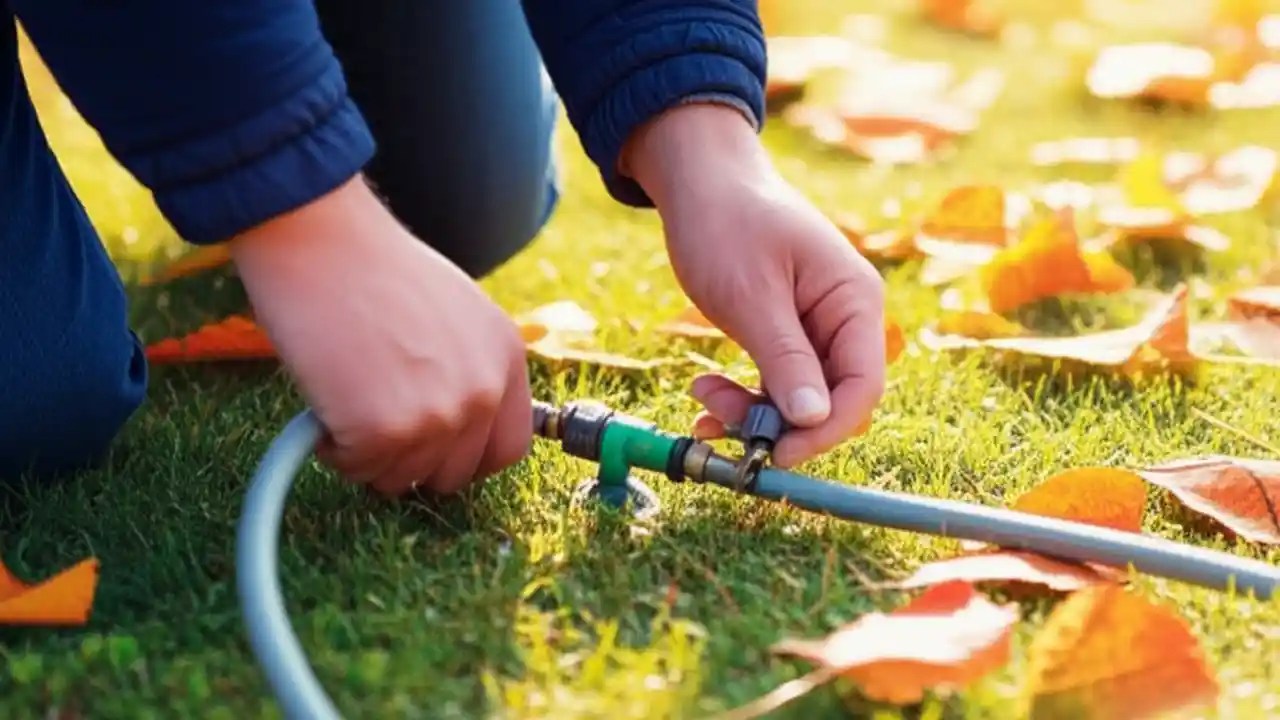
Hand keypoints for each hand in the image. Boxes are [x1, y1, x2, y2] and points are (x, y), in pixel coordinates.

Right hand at [229, 177, 532, 495]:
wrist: (321, 240)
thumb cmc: (374, 268)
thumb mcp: (456, 312)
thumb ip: (469, 367)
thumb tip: (457, 426)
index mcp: (507, 359)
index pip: (507, 449)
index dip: (463, 458)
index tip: (432, 451)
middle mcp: (484, 391)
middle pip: (452, 474)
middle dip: (411, 457)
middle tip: (373, 411)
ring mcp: (439, 416)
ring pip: (400, 479)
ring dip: (368, 449)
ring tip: (348, 388)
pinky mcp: (385, 432)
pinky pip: (356, 470)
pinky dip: (332, 445)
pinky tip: (327, 394)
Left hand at [621, 104, 886, 467]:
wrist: (700, 181)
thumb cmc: (727, 223)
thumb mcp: (751, 295)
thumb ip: (785, 358)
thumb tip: (813, 420)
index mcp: (854, 301)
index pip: (861, 387)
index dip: (824, 429)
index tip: (776, 454)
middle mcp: (845, 318)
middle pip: (830, 399)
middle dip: (777, 420)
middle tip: (716, 419)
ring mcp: (817, 327)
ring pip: (797, 397)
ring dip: (751, 410)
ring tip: (700, 396)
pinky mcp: (787, 333)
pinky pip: (776, 382)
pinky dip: (743, 396)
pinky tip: (704, 394)